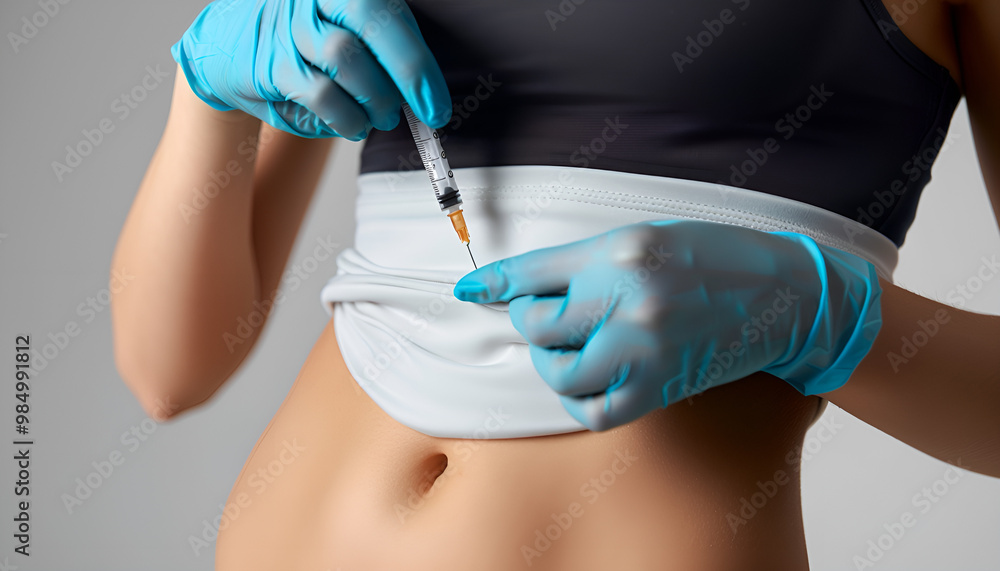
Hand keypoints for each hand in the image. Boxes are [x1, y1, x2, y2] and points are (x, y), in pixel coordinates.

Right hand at [171, 0, 451, 138]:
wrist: (230, 48)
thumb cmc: (306, 39)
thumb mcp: (345, 25)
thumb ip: (385, 45)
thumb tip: (425, 91)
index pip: (386, 11)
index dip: (417, 59)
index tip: (436, 102)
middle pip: (370, 24)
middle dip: (406, 74)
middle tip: (422, 112)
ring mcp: (289, 27)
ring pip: (346, 60)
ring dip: (375, 100)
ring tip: (382, 117)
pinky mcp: (271, 63)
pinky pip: (319, 94)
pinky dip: (346, 118)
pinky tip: (354, 126)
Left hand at [452, 220, 882, 430]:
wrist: (780, 296)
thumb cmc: (714, 258)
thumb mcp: (644, 238)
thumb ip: (584, 262)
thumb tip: (527, 284)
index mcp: (620, 251)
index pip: (535, 270)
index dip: (495, 282)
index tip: (468, 290)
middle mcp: (626, 299)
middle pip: (539, 323)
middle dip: (538, 320)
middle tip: (558, 314)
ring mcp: (642, 347)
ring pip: (559, 369)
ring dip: (556, 360)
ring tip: (579, 344)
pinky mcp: (657, 386)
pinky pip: (592, 409)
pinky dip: (582, 397)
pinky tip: (595, 376)